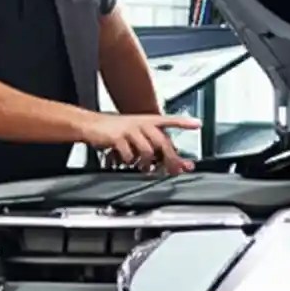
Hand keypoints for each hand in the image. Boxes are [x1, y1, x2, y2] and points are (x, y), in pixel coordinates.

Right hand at [81, 113, 200, 173]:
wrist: (91, 125)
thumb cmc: (115, 131)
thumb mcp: (136, 133)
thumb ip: (153, 146)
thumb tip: (172, 163)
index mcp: (148, 121)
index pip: (169, 119)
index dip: (183, 122)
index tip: (197, 124)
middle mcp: (141, 123)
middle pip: (162, 142)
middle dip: (170, 159)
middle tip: (175, 170)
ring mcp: (130, 129)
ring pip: (148, 151)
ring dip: (146, 163)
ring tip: (142, 166)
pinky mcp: (118, 137)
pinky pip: (129, 155)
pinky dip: (129, 161)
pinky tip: (125, 161)